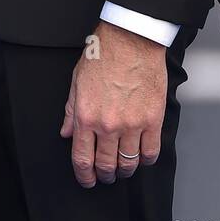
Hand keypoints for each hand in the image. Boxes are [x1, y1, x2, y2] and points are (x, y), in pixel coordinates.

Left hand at [60, 21, 166, 186]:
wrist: (130, 40)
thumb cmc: (103, 55)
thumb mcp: (76, 82)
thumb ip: (71, 111)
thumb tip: (66, 132)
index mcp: (85, 116)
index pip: (82, 159)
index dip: (84, 176)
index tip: (87, 180)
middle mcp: (108, 125)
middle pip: (105, 165)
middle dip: (105, 175)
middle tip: (106, 175)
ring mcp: (132, 124)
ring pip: (128, 163)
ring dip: (125, 170)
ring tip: (124, 168)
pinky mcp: (153, 120)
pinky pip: (150, 152)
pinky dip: (146, 160)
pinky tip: (142, 157)